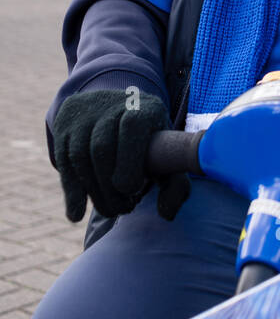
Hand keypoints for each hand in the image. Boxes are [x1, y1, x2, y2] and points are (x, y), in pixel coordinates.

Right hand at [53, 90, 189, 222]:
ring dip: (93, 191)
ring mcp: (84, 114)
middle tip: (122, 209)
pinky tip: (76, 214)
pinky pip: (63, 161)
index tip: (131, 189)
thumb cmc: (149, 141)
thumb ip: (176, 185)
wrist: (115, 109)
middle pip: (102, 147)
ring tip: (109, 210)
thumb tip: (166, 214)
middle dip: (109, 186)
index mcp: (144, 107)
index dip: (129, 159)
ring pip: (80, 155)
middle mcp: (112, 104)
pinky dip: (71, 190)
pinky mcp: (64, 126)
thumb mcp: (167, 155)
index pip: (132, 125)